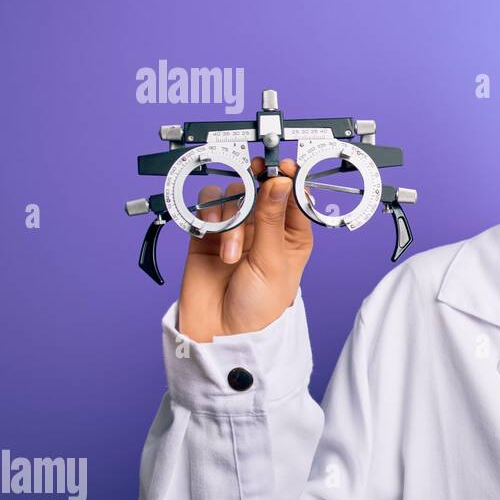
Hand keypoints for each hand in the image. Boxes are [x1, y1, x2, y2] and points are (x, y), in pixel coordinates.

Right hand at [177, 156, 314, 342]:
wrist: (222, 334)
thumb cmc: (259, 306)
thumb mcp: (273, 261)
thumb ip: (271, 218)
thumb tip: (280, 180)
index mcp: (292, 233)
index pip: (292, 194)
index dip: (289, 177)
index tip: (283, 166)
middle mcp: (264, 227)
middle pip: (259, 187)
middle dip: (255, 189)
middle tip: (253, 184)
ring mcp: (235, 228)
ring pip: (232, 195)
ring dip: (231, 217)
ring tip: (232, 253)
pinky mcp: (208, 232)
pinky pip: (207, 206)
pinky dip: (209, 216)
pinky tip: (212, 237)